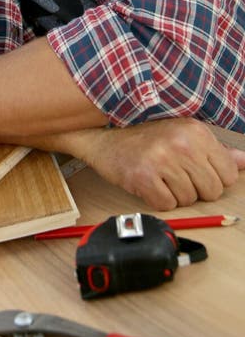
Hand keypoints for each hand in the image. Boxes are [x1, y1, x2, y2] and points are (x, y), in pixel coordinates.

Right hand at [76, 118, 244, 209]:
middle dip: (195, 189)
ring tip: (160, 176)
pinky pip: (167, 205)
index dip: (212, 178)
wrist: (105, 137)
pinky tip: (149, 183)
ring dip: (175, 194)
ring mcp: (162, 160)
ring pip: (190, 200)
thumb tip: (243, 162)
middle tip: (174, 174)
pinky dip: (158, 199)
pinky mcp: (143, 177)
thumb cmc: (145, 136)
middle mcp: (181, 143)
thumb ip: (215, 150)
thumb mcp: (183, 135)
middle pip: (212, 191)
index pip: (228, 175)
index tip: (194, 170)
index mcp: (196, 131)